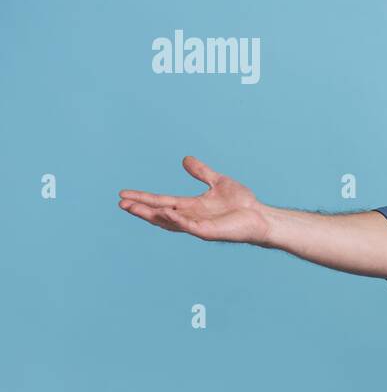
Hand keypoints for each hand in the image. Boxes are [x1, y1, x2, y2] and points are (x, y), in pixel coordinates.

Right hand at [118, 156, 271, 245]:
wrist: (260, 215)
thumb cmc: (242, 202)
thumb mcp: (218, 181)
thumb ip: (201, 172)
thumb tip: (185, 159)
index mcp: (190, 206)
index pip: (161, 201)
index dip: (143, 198)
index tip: (123, 194)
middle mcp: (190, 217)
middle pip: (159, 213)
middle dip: (140, 209)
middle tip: (121, 203)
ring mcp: (197, 226)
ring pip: (169, 222)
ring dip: (151, 216)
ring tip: (133, 208)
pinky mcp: (208, 232)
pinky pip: (188, 226)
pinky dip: (176, 220)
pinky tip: (165, 213)